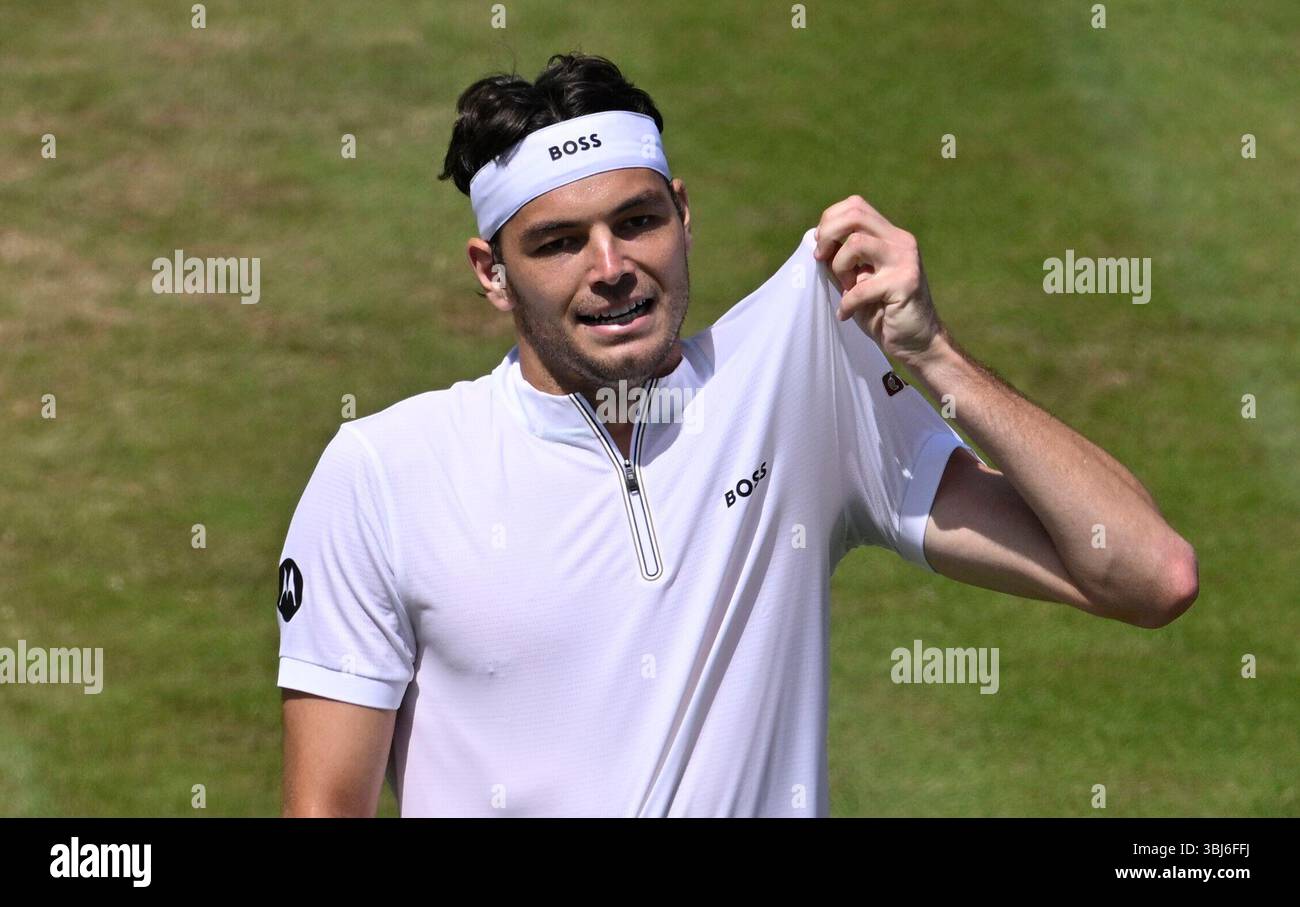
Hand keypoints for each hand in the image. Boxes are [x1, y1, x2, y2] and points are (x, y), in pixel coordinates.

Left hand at [812, 195, 945, 366]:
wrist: (917, 341)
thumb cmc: (882, 312)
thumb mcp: (856, 280)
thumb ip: (840, 259)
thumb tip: (815, 242)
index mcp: (889, 235)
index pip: (856, 206)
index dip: (830, 221)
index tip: (820, 248)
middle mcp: (900, 241)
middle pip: (855, 214)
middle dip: (828, 235)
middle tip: (821, 260)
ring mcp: (905, 260)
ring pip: (856, 243)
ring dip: (839, 268)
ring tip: (845, 289)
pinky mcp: (905, 283)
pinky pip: (861, 287)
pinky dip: (847, 303)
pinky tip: (847, 315)